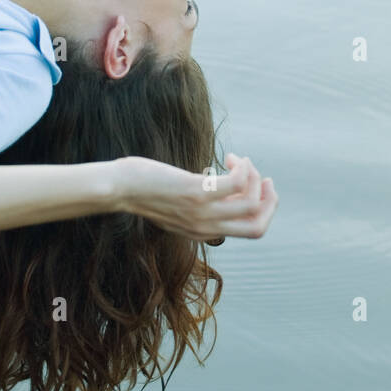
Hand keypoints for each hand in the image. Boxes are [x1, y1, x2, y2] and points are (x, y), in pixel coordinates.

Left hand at [114, 152, 277, 241]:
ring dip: (255, 177)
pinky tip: (232, 158)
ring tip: (239, 161)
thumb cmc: (146, 191)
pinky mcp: (196, 193)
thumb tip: (219, 189)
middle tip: (265, 178)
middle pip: (258, 226)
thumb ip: (199, 207)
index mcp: (204, 232)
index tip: (258, 187)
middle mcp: (206, 227)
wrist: (120, 189)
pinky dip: (243, 168)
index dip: (263, 209)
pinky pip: (236, 183)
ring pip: (251, 203)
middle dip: (271, 201)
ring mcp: (202, 212)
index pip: (250, 231)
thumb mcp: (176, 207)